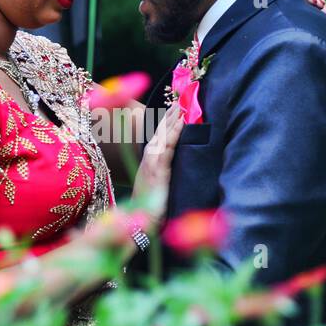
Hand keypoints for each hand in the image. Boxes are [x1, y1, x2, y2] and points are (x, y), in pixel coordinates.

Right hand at [132, 102, 182, 231]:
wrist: (142, 225)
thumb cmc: (150, 211)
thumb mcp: (158, 189)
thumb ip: (164, 177)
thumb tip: (172, 171)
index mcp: (149, 163)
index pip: (158, 138)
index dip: (166, 122)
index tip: (176, 108)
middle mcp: (148, 160)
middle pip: (160, 132)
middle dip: (170, 115)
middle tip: (181, 99)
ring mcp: (151, 164)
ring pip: (163, 135)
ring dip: (173, 119)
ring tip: (183, 106)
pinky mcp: (157, 171)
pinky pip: (168, 147)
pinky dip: (175, 133)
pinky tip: (183, 122)